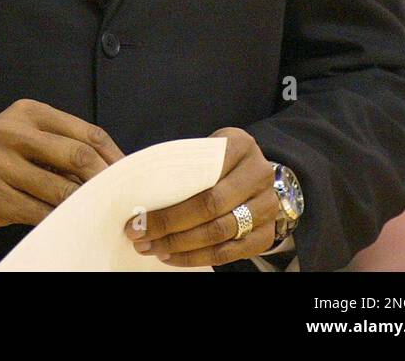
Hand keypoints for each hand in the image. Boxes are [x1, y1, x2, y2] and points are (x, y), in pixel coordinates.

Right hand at [0, 99, 123, 239]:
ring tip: (99, 213)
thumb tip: (107, 168)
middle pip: (78, 156)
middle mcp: (13, 133)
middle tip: (120, 198)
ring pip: (62, 189)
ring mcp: (2, 165)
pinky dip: (61, 220)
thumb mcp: (21, 137)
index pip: (85, 131)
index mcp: (27, 112)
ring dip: (85, 205)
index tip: (128, 175)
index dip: (113, 156)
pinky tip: (70, 223)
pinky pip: (41, 212)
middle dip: (104, 181)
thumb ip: (58, 145)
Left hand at [123, 127, 278, 265]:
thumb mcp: (205, 149)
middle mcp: (259, 175)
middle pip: (210, 207)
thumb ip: (181, 164)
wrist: (255, 172)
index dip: (167, 203)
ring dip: (182, 246)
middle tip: (140, 237)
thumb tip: (137, 190)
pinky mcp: (267, 235)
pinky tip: (174, 257)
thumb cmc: (218, 159)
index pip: (201, 178)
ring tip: (153, 248)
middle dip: (169, 227)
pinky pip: (231, 253)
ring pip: (220, 233)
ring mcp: (267, 207)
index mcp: (240, 145)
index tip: (136, 216)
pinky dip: (199, 258)